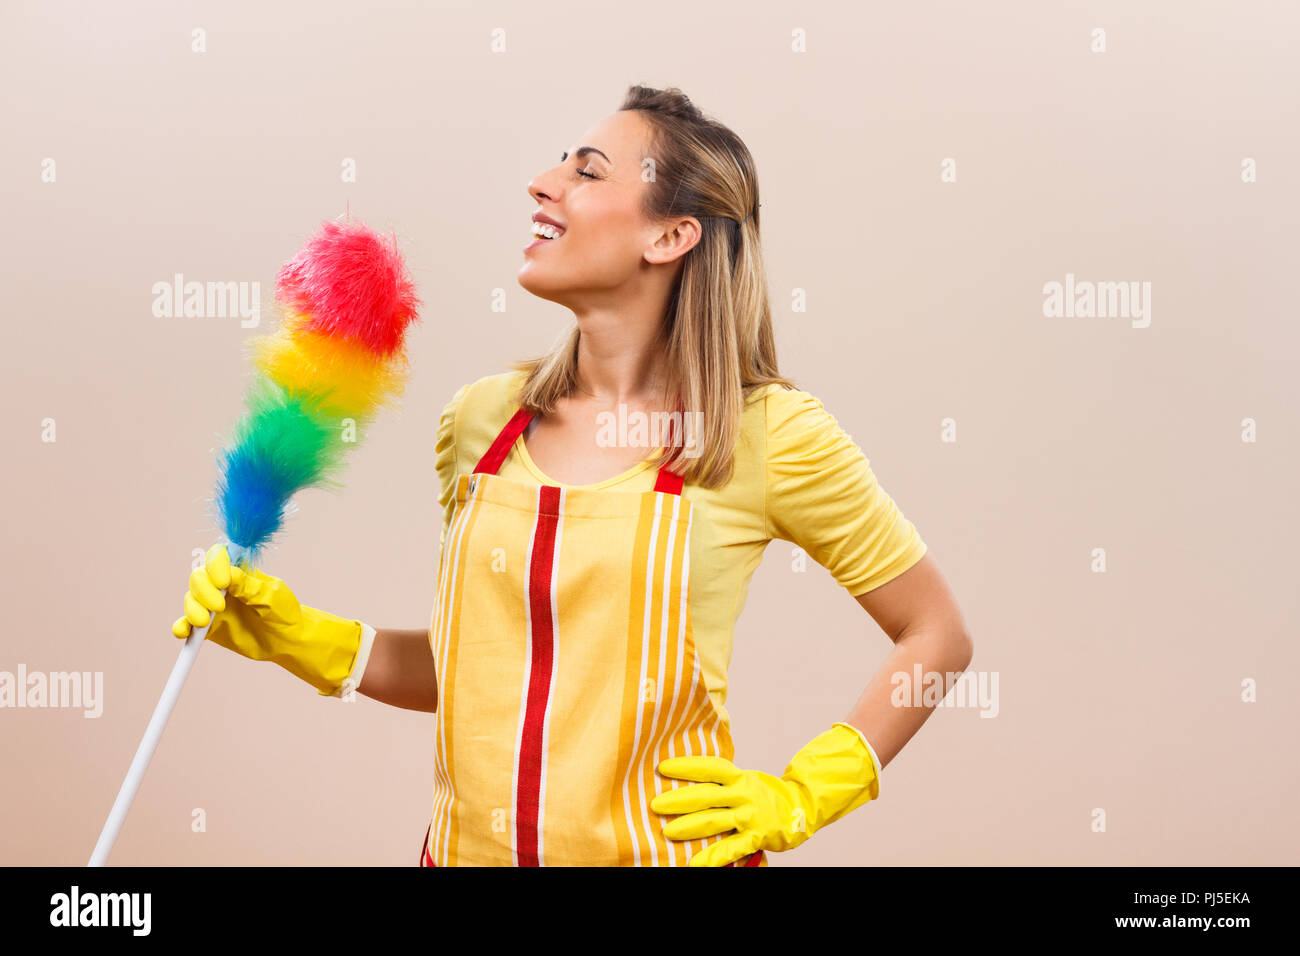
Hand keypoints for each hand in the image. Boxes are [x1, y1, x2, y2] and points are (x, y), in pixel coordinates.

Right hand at [172, 543, 363, 694]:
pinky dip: (181, 627)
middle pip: (199, 577)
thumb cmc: (284, 613)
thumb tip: (228, 574)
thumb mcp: (271, 597)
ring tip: (205, 622)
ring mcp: (213, 606)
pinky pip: (187, 625)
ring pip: (191, 600)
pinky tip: (183, 632)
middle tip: (219, 606)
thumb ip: (249, 587)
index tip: (224, 581)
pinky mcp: (208, 627)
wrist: (287, 641)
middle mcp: (222, 586)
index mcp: (239, 571)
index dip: (215, 565)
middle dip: (204, 590)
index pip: (218, 557)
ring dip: (192, 609)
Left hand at [651, 757, 806, 865]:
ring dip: (689, 827)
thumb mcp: (746, 778)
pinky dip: (713, 857)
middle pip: (706, 795)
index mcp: (739, 777)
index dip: (687, 766)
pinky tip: (696, 863)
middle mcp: (743, 794)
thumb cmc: (765, 794)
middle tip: (655, 804)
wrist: (801, 809)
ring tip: (667, 831)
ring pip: (714, 820)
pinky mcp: (756, 837)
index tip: (663, 767)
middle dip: (679, 800)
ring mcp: (749, 816)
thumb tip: (692, 771)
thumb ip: (723, 777)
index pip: (710, 767)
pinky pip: (730, 848)